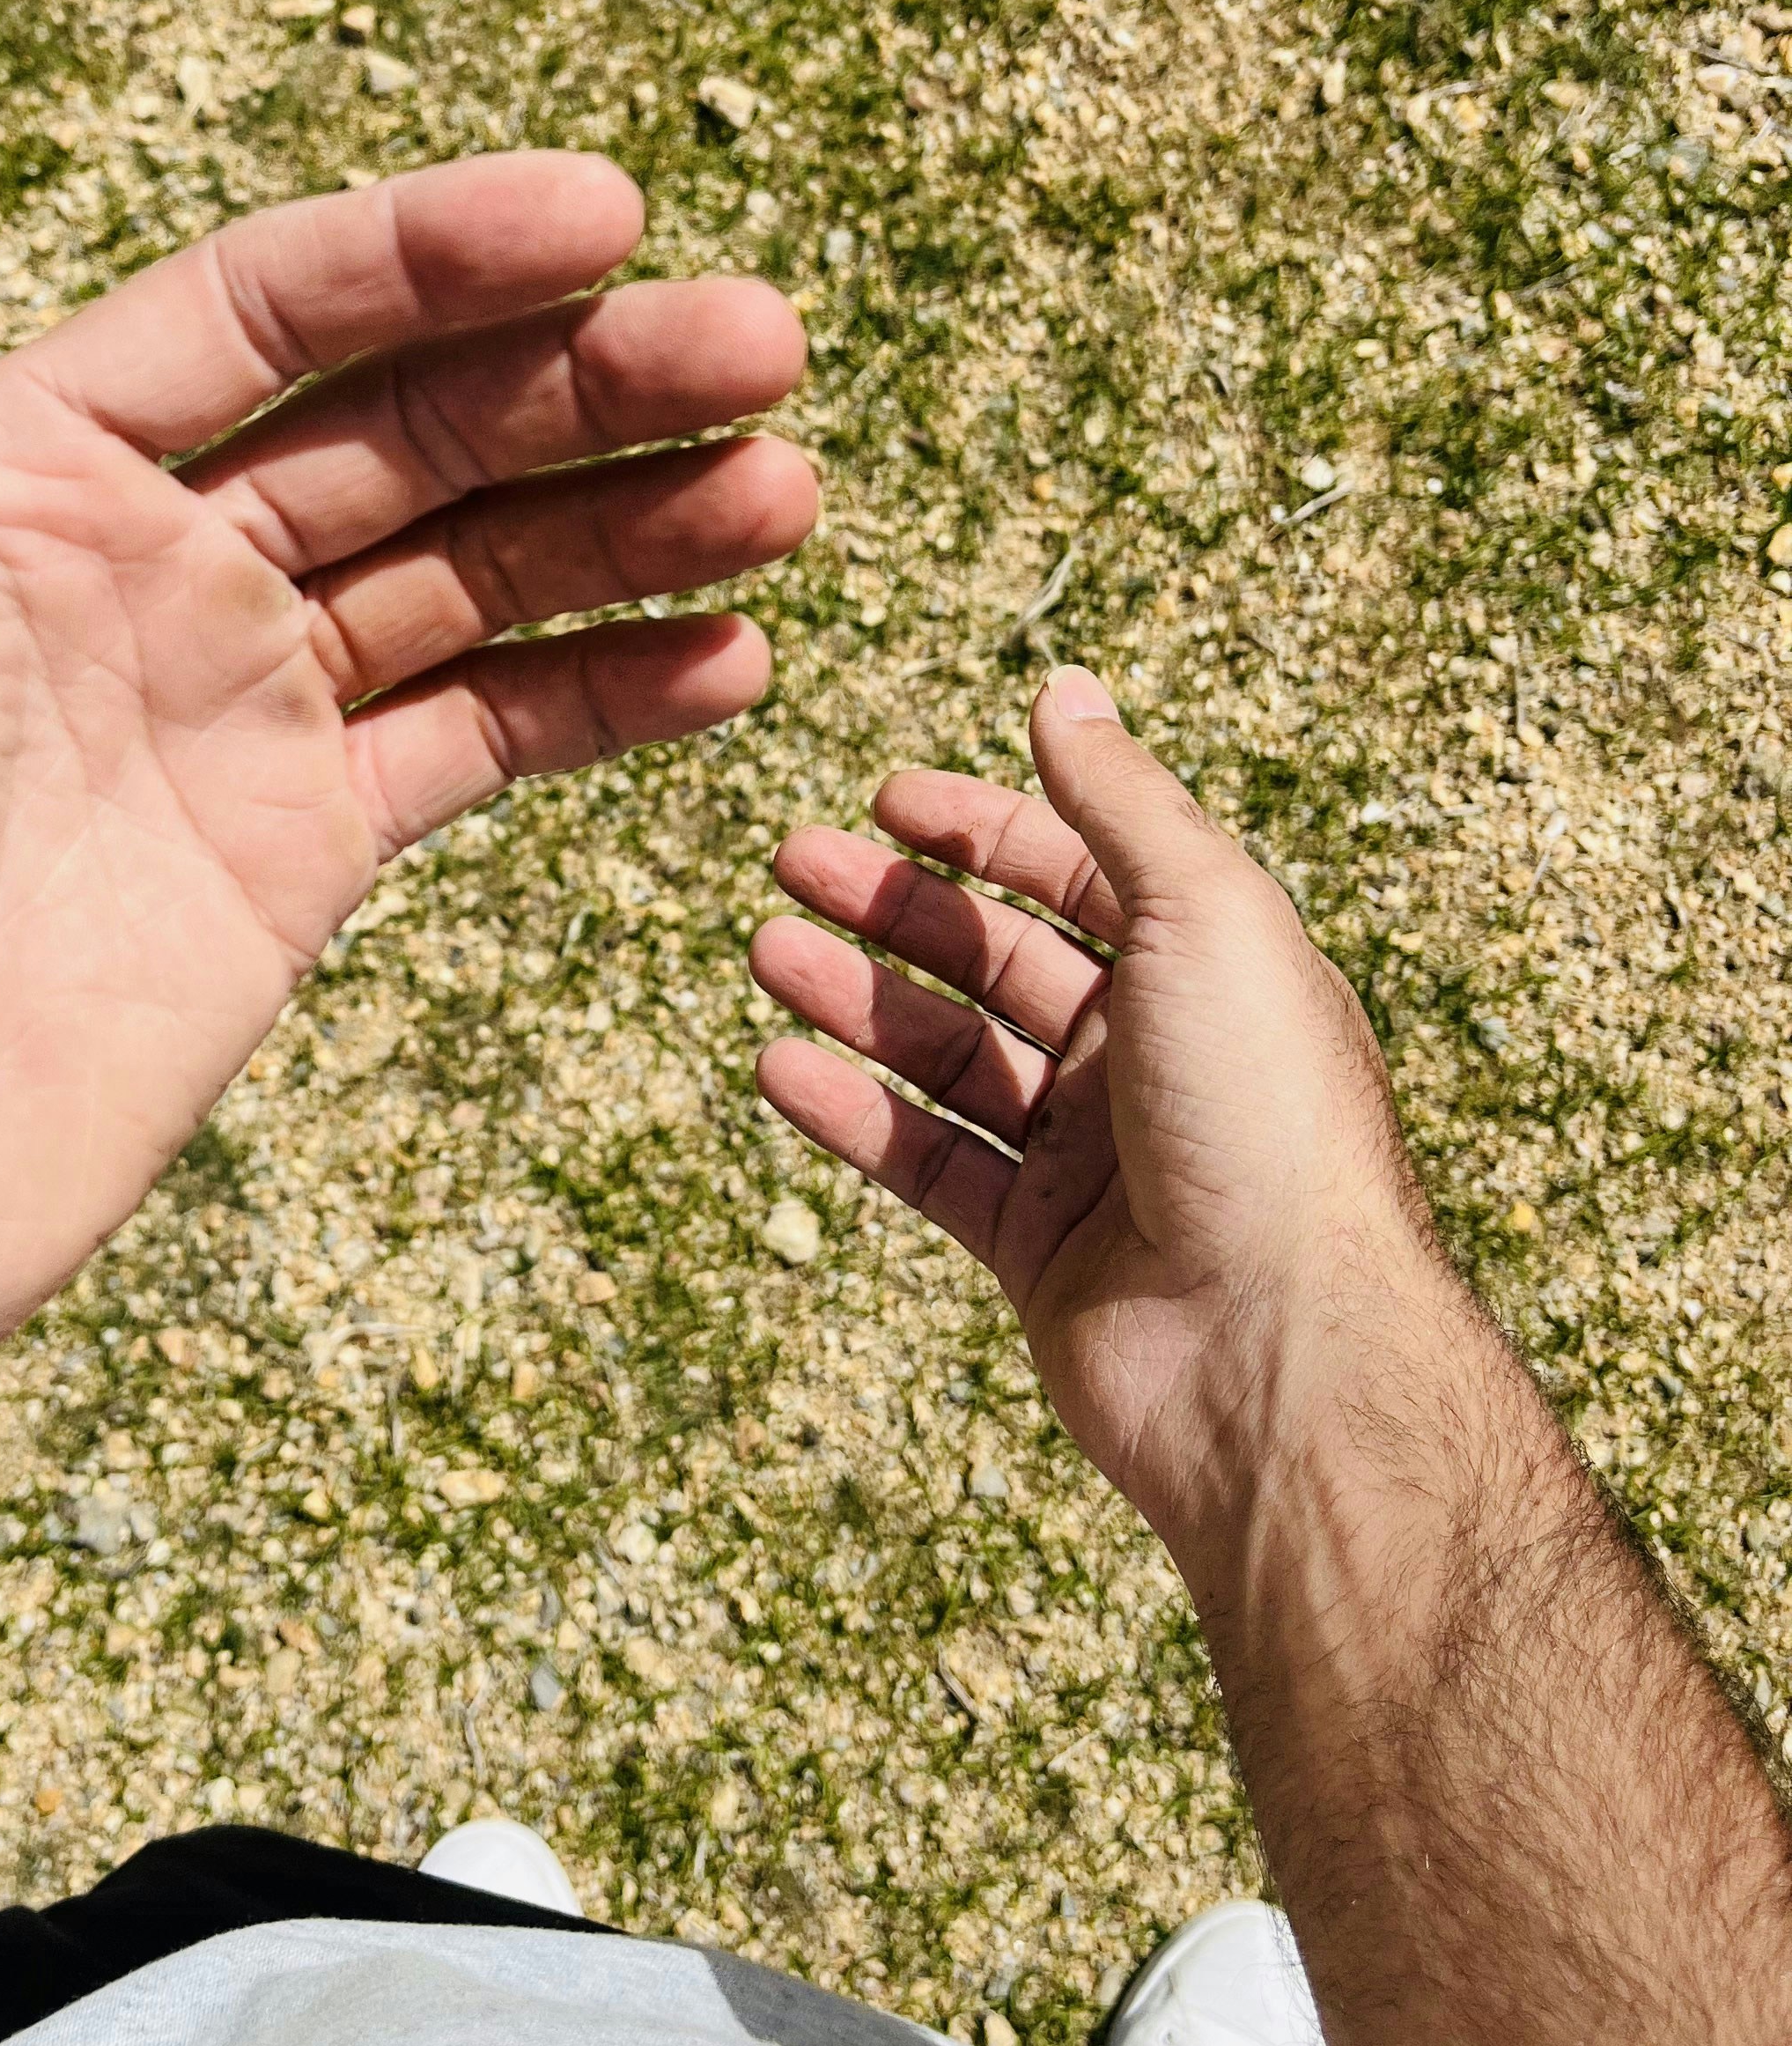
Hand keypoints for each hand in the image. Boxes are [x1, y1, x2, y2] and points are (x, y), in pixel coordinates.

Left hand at [0, 111, 813, 1384]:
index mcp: (21, 465)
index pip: (265, 311)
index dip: (431, 254)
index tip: (597, 216)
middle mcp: (153, 554)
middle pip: (416, 421)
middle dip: (590, 375)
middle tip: (762, 340)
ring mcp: (243, 698)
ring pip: (481, 567)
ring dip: (635, 520)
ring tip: (783, 494)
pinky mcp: (307, 843)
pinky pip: (488, 736)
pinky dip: (609, 693)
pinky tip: (728, 662)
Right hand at [752, 666, 1460, 1560]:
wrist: (1281, 1357)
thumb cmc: (1266, 1122)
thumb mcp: (1202, 914)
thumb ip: (1118, 802)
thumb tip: (1065, 688)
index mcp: (1209, 970)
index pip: (1076, 870)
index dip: (983, 826)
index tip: (884, 798)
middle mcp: (1154, 1057)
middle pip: (999, 957)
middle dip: (895, 904)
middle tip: (790, 862)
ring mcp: (1096, 1159)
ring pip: (950, 1055)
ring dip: (856, 997)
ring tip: (764, 950)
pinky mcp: (1042, 1253)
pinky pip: (927, 1163)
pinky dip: (851, 1110)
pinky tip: (777, 1066)